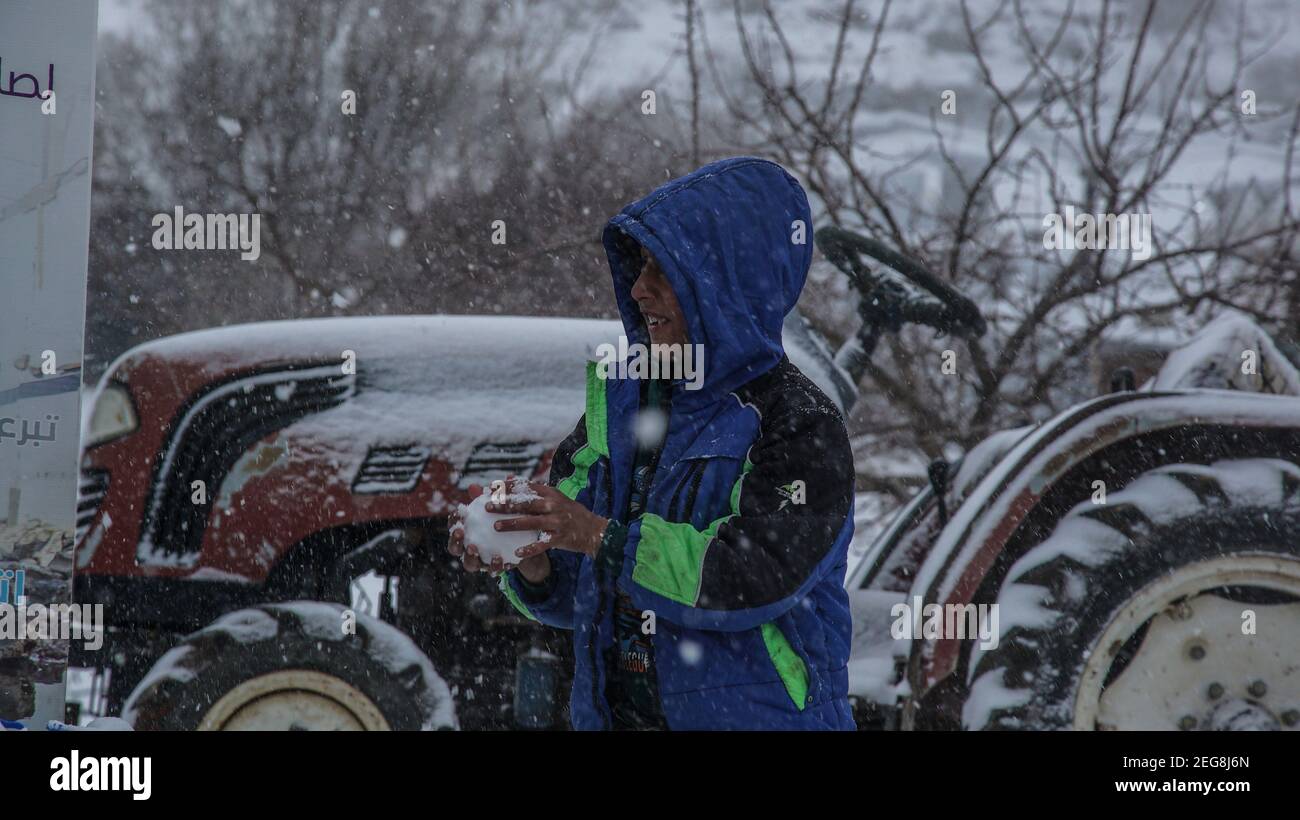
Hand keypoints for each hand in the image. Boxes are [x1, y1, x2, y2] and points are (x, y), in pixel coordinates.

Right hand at [447, 479, 551, 580]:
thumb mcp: (508, 509)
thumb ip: (507, 497)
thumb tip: (507, 477)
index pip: (454, 526)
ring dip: (469, 557)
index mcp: (469, 532)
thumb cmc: (510, 521)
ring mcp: (481, 561)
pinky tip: (501, 559)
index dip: (453, 521)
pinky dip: (495, 566)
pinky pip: (492, 570)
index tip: (458, 513)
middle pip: (454, 549)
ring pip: (469, 564)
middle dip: (454, 542)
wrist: (526, 544)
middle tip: (460, 533)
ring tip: (474, 548)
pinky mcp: (494, 570)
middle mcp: (470, 548)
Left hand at [487, 482, 608, 559]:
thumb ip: (535, 491)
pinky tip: (517, 553)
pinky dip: (530, 549)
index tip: (490, 489)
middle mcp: (553, 505)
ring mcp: (557, 521)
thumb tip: (510, 479)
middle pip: (525, 503)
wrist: (594, 529)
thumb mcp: (556, 497)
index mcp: (551, 493)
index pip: (526, 487)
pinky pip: (542, 544)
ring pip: (531, 522)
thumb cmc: (570, 512)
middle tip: (487, 506)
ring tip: (495, 527)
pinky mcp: (560, 537)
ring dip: (512, 524)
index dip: (507, 488)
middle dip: (505, 504)